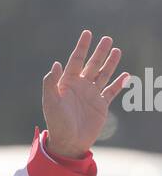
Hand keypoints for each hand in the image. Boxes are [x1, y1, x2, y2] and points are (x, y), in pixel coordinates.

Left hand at [42, 30, 128, 158]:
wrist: (68, 142)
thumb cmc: (56, 123)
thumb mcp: (50, 102)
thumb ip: (51, 83)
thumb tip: (56, 64)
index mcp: (67, 83)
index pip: (75, 60)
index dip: (82, 47)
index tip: (88, 33)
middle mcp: (80, 86)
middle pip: (92, 64)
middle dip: (99, 52)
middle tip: (107, 39)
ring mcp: (91, 95)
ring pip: (103, 75)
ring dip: (110, 63)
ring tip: (116, 50)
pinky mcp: (101, 106)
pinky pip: (111, 91)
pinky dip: (119, 83)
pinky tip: (126, 75)